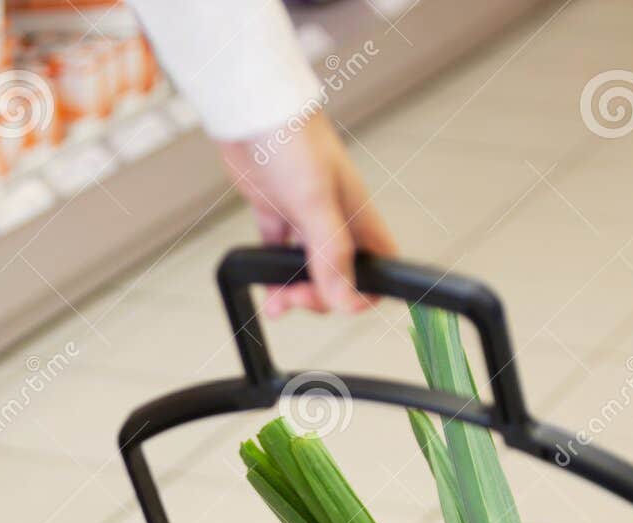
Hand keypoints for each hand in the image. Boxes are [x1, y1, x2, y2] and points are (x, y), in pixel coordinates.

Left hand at [218, 114, 396, 316]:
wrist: (253, 109)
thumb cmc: (292, 140)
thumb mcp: (315, 203)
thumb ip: (331, 254)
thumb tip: (343, 300)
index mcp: (357, 216)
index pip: (379, 266)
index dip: (367, 292)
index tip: (340, 303)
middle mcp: (336, 219)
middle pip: (340, 275)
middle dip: (321, 295)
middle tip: (296, 298)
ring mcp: (306, 217)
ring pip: (309, 267)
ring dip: (294, 289)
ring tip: (278, 303)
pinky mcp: (278, 212)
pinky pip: (278, 253)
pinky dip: (272, 273)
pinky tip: (264, 284)